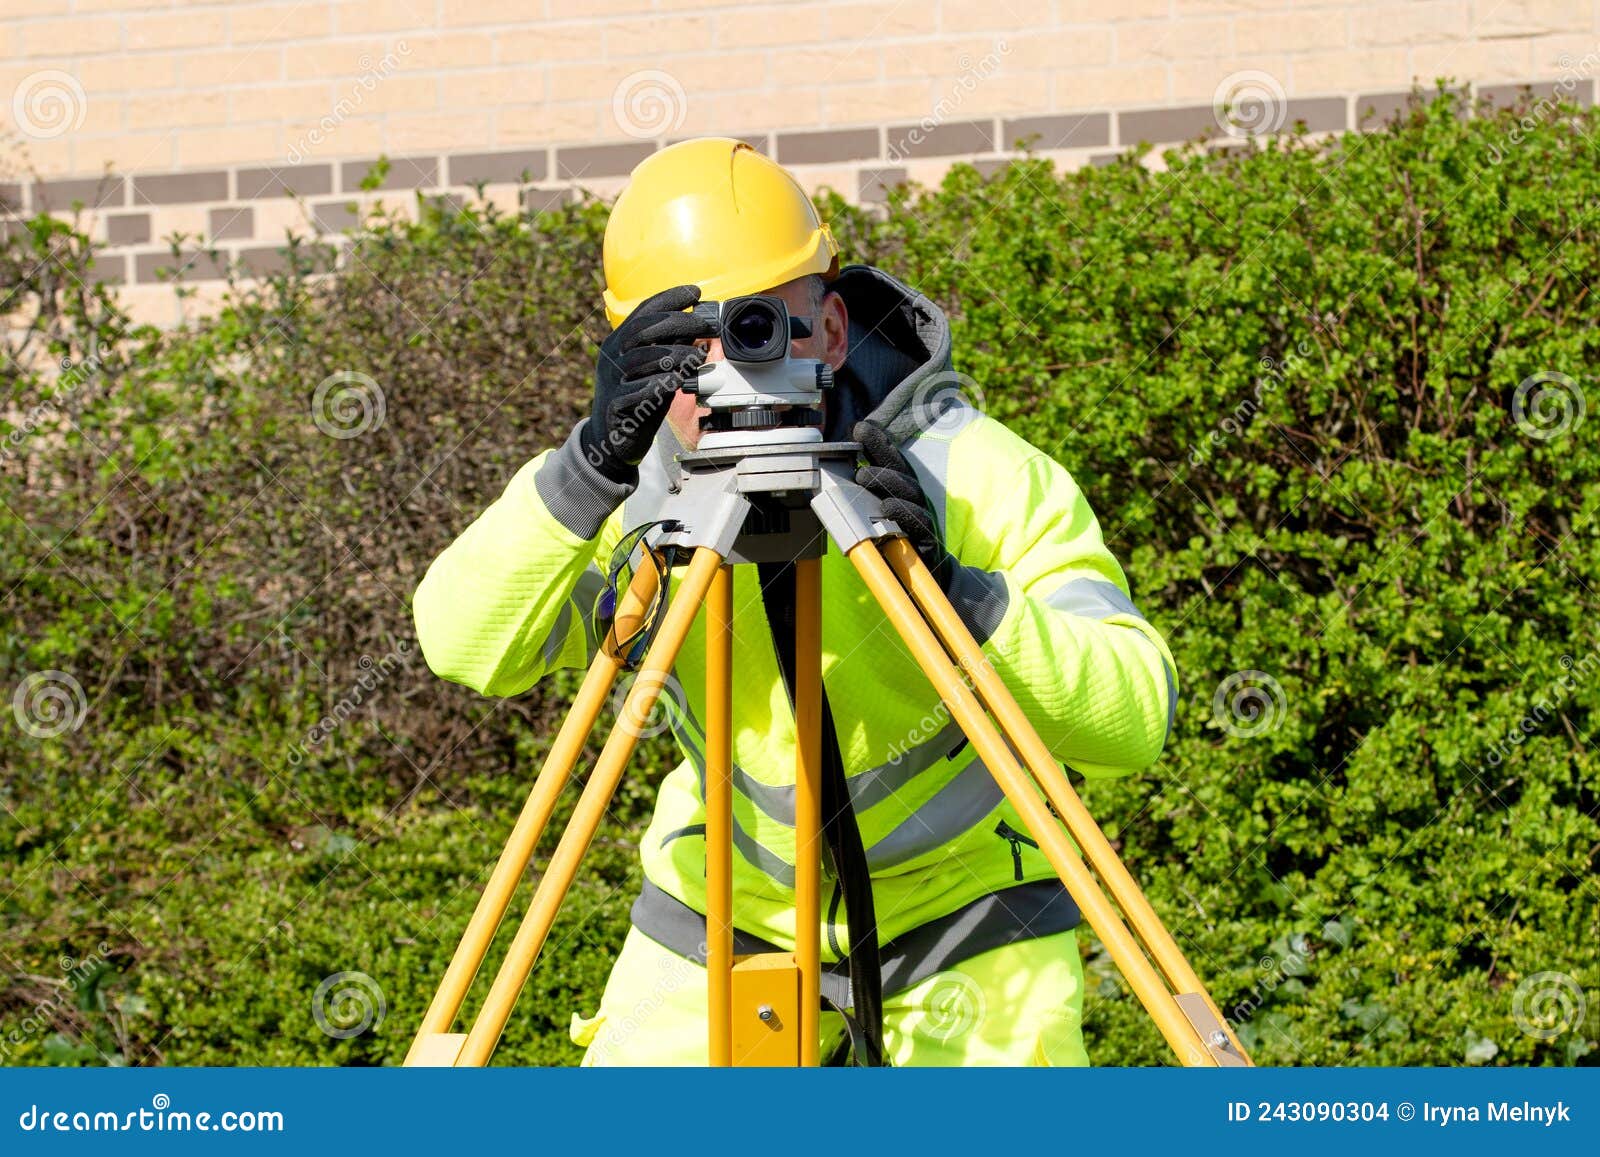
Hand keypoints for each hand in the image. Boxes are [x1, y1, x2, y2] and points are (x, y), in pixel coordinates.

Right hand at [580, 284, 715, 483]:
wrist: (612, 439)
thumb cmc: (639, 399)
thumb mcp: (657, 369)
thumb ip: (671, 349)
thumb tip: (697, 328)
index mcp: (621, 341)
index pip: (644, 311)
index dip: (669, 298)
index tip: (696, 292)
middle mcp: (612, 356)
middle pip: (643, 329)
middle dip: (679, 323)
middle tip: (706, 326)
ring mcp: (612, 380)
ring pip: (641, 358)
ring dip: (674, 354)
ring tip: (697, 357)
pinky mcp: (616, 405)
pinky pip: (638, 391)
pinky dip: (660, 384)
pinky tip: (678, 381)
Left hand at [853, 418, 954, 587]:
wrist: (935, 588)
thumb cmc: (905, 552)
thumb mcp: (884, 522)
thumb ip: (869, 500)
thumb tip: (844, 474)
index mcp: (908, 496)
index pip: (895, 463)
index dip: (880, 444)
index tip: (861, 428)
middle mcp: (919, 505)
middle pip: (903, 476)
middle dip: (881, 461)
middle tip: (858, 456)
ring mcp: (926, 524)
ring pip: (909, 496)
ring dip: (887, 482)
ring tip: (864, 475)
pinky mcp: (930, 545)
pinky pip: (919, 526)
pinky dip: (903, 514)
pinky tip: (887, 507)